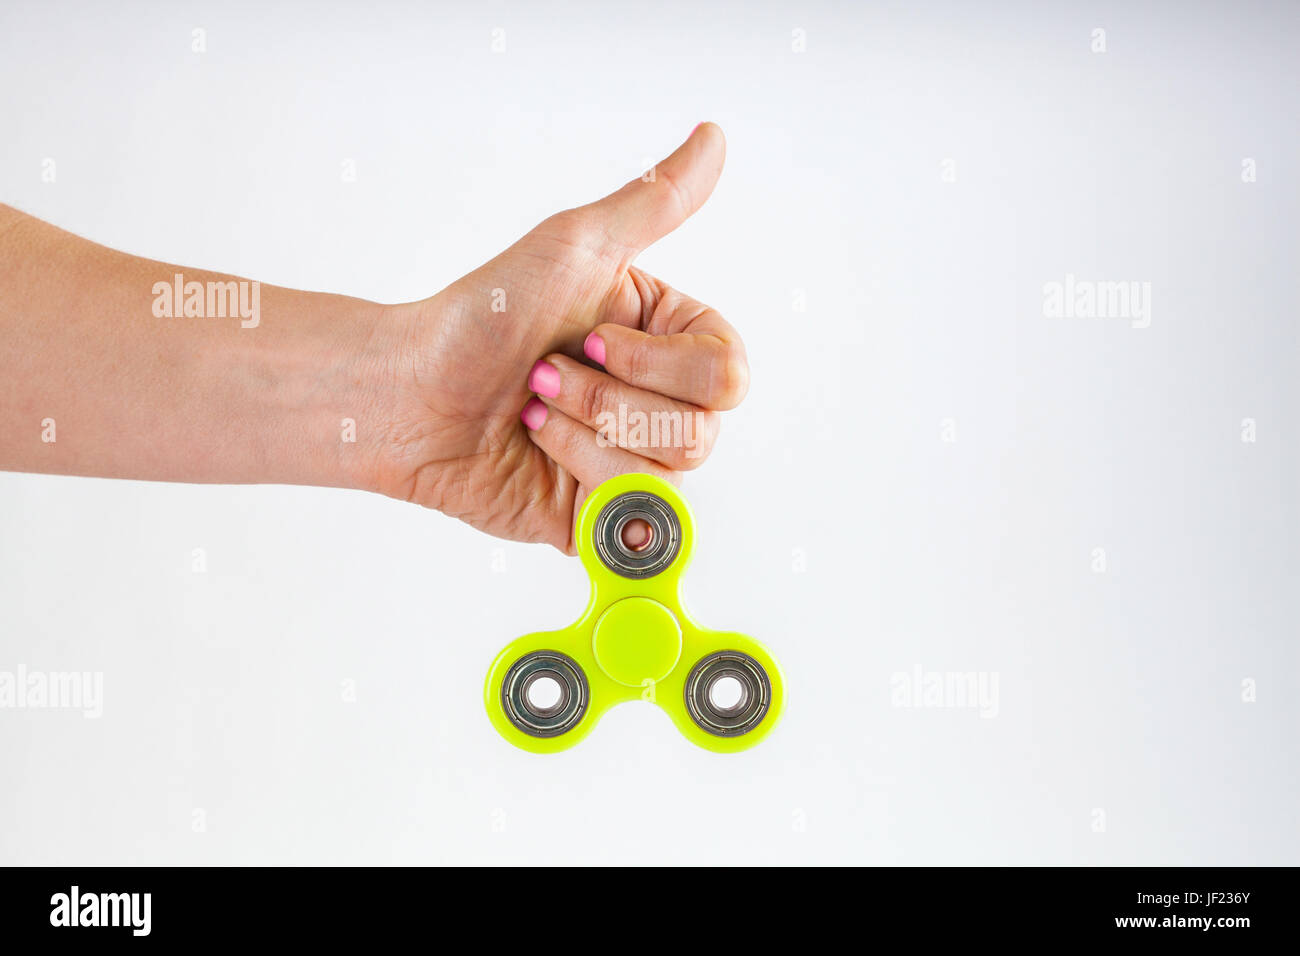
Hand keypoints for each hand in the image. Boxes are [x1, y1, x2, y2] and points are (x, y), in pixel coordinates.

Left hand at [361, 123, 748, 551]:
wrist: (408, 391)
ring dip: (586, 430)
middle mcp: (658, 402)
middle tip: (547, 374)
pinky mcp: (602, 511)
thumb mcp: (576, 247)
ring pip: (668, 470)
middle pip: (702, 427)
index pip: (727, 373)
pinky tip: (536, 448)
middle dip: (610, 397)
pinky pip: (631, 510)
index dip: (661, 363)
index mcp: (666, 342)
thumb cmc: (481, 315)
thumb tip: (713, 137)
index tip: (591, 335)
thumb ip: (656, 202)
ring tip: (534, 409)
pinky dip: (578, 471)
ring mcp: (632, 461)